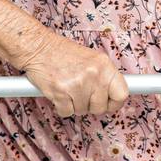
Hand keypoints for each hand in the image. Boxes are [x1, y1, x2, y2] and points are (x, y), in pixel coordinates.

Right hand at [10, 33, 129, 116]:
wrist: (39, 48)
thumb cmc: (64, 53)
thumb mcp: (92, 59)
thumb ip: (104, 76)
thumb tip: (114, 97)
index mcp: (104, 65)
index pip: (122, 94)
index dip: (114, 103)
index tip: (108, 103)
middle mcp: (93, 75)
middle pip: (101, 107)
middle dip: (91, 105)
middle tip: (82, 94)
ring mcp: (77, 84)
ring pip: (83, 111)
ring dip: (75, 105)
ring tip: (69, 89)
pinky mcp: (60, 93)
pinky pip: (67, 112)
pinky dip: (62, 107)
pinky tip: (60, 93)